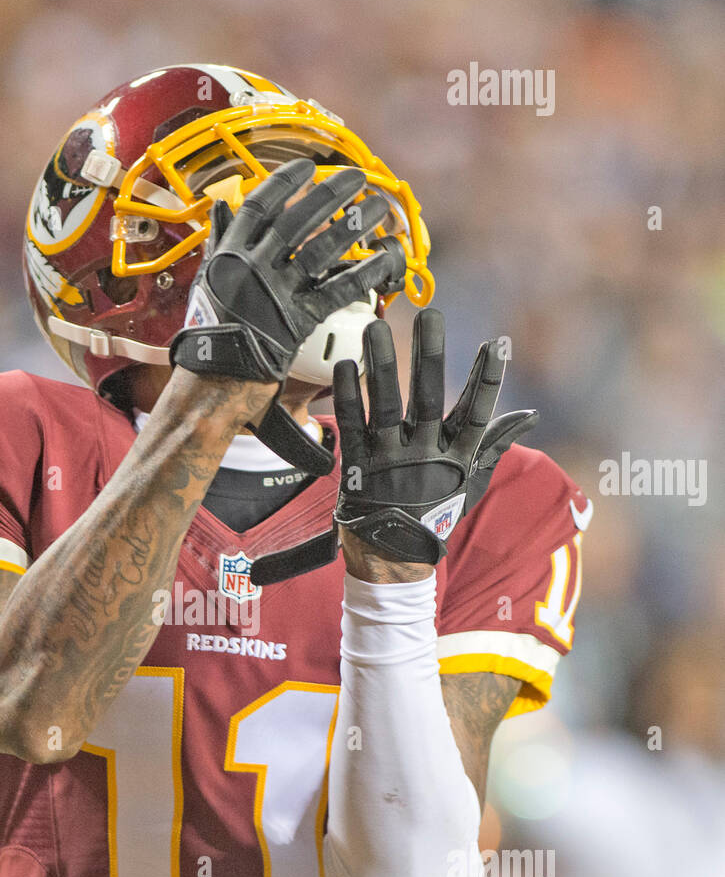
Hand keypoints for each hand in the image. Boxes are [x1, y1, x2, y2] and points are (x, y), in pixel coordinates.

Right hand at [170, 158, 404, 386]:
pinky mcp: (297, 320)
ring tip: (378, 207)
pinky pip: (336, 290)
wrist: (214, 380)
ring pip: (321, 250)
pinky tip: (383, 259)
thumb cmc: (211, 331)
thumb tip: (221, 205)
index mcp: (229, 255)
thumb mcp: (207, 280)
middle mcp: (252, 269)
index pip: (260, 206)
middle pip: (297, 220)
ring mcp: (276, 294)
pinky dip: (362, 274)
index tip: (309, 167)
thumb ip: (219, 242)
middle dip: (330, 195)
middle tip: (356, 178)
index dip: (286, 182)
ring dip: (353, 226)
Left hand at [334, 308, 536, 565]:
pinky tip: (346, 364)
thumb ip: (494, 443)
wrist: (392, 561)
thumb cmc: (434, 514)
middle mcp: (424, 456)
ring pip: (386, 406)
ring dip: (382, 365)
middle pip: (428, 398)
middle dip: (429, 355)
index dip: (486, 382)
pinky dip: (347, 396)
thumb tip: (531, 415)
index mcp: (456, 458)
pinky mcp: (357, 467)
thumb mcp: (470, 482)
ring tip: (377, 327)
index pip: (475, 414)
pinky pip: (352, 425)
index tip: (495, 346)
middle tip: (429, 315)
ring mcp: (389, 461)